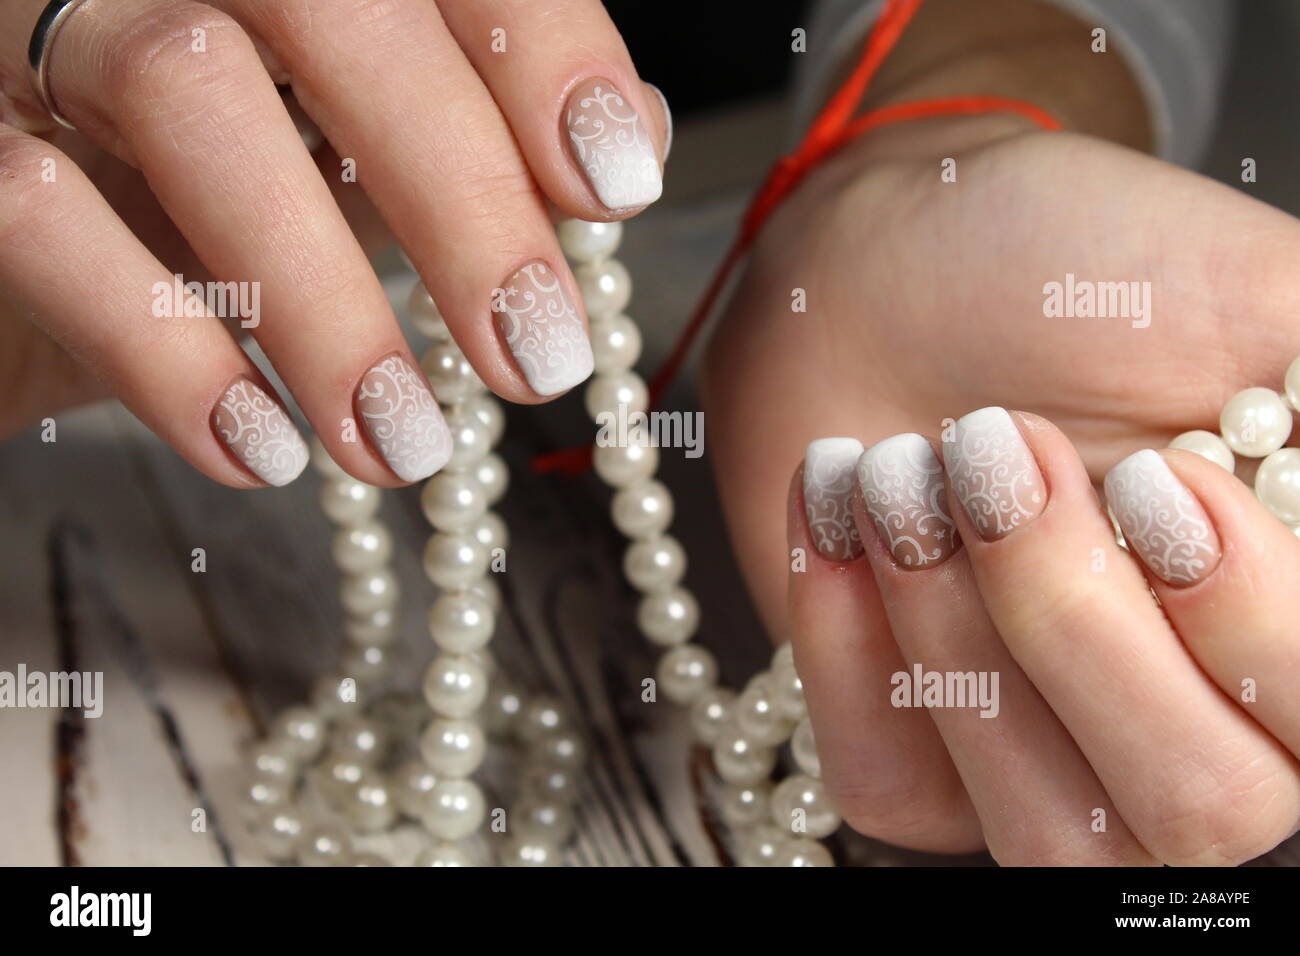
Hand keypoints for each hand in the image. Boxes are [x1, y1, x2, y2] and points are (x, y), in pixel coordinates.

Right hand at [0, 0, 666, 485]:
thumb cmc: (205, 196)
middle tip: (538, 361)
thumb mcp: (356, 155)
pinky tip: (265, 453)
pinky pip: (44, 219)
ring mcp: (35, 33)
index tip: (615, 189)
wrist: (16, 254)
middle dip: (460, 193)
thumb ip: (483, 128)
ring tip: (404, 446)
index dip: (541, 46)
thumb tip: (633, 133)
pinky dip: (173, 354)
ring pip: (186, 91)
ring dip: (325, 299)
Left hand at [701, 66, 1299, 861]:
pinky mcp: (915, 757)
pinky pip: (891, 792)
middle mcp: (1193, 718)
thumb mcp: (1254, 295)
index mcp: (1287, 611)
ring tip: (901, 471)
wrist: (881, 265)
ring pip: (1050, 835)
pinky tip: (838, 511)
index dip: (1254, 626)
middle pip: (1201, 810)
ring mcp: (1048, 755)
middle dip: (1073, 617)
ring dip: (959, 638)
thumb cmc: (1067, 268)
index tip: (1161, 476)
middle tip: (993, 450)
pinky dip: (848, 648)